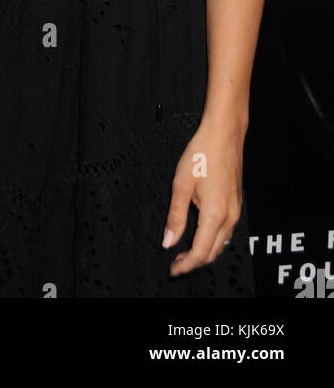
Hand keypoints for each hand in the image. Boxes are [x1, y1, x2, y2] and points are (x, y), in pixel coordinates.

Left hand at [161, 122, 244, 276]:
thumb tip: (169, 240)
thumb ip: (175, 216)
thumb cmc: (203, 153)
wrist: (224, 134)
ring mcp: (235, 210)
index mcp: (215, 214)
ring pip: (221, 243)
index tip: (173, 269)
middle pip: (213, 253)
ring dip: (204, 252)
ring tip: (184, 251)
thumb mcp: (181, 184)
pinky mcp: (236, 203)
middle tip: (176, 263)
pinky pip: (225, 231)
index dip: (185, 265)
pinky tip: (199, 233)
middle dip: (194, 262)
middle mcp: (229, 216)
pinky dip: (212, 240)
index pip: (200, 252)